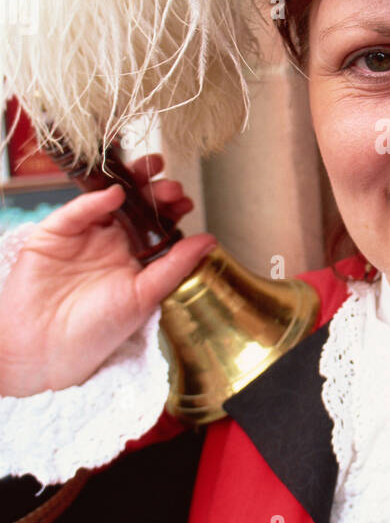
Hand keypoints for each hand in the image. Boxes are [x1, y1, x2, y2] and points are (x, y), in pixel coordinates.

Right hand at [0, 153, 216, 396]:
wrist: (46, 349)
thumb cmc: (95, 332)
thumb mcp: (144, 297)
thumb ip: (175, 266)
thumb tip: (210, 240)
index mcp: (136, 258)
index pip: (159, 224)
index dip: (172, 209)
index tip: (186, 202)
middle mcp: (111, 241)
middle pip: (138, 206)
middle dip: (156, 191)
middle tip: (172, 188)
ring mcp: (84, 234)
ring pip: (110, 199)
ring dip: (132, 184)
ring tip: (152, 172)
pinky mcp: (55, 232)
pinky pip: (77, 210)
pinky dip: (95, 199)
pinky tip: (114, 195)